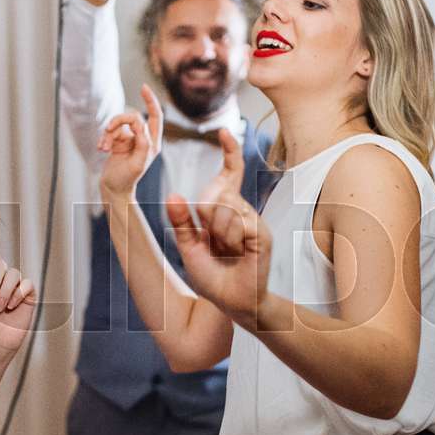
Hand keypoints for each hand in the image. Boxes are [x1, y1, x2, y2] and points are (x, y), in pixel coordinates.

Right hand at [97, 82, 162, 197]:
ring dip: (108, 134)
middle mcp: (142, 138)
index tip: (143, 87)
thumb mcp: (137, 163)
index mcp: (152, 143)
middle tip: (109, 129)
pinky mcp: (117, 140)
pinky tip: (101, 149)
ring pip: (117, 123)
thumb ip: (142, 143)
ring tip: (103, 148)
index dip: (150, 101)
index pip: (155, 116)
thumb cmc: (127, 179)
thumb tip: (141, 124)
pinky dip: (103, 138)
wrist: (113, 189)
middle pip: (131, 116)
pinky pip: (109, 131)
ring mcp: (129, 138)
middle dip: (118, 121)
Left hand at [166, 128, 270, 323]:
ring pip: (224, 207)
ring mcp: (254, 221)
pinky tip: (236, 251)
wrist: (233, 303)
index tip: (224, 131)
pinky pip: (238, 222)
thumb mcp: (189, 247)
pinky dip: (229, 238)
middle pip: (216, 190)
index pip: (230, 174)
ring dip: (216, 231)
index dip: (229, 152)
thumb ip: (181, 222)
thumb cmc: (212, 277)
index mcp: (226, 210)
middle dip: (204, 214)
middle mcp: (242, 211)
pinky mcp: (262, 234)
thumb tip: (172, 193)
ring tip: (225, 250)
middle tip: (212, 240)